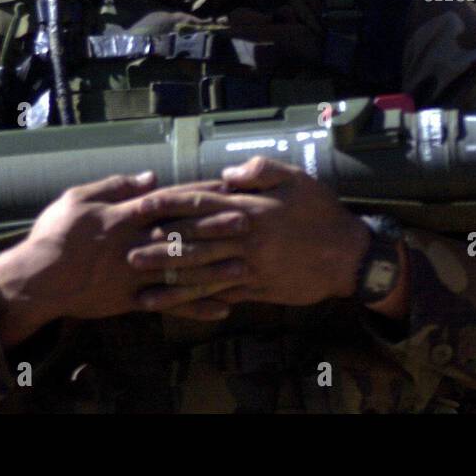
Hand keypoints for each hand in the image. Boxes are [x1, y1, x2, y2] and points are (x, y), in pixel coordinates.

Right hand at [0, 171, 251, 347]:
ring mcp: (137, 274)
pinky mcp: (133, 300)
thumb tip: (151, 176)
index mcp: (125, 216)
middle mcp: (136, 243)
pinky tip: (222, 309)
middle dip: (216, 227)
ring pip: (182, 270)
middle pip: (183, 233)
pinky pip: (171, 304)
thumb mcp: (77, 198)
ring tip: (245, 267)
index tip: (227, 188)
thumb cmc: (53, 236)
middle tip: (249, 221)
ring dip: (215, 268)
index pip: (170, 201)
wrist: (33, 282)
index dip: (199, 194)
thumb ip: (116, 186)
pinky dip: (197, 307)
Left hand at [127, 156, 375, 311]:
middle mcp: (246, 239)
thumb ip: (260, 170)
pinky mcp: (257, 289)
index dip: (169, 203)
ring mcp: (251, 267)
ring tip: (140, 283)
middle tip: (126, 250)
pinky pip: (220, 295)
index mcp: (252, 209)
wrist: (349, 256)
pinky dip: (195, 300)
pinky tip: (174, 305)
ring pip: (201, 273)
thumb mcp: (297, 178)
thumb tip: (225, 172)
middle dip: (158, 246)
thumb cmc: (323, 212)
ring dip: (169, 279)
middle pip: (193, 242)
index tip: (142, 203)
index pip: (202, 203)